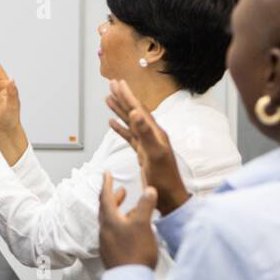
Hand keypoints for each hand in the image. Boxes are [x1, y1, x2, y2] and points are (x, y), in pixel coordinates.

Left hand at [98, 172, 158, 269]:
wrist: (130, 279)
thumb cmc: (136, 251)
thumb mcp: (143, 224)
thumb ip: (145, 205)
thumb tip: (148, 189)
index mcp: (109, 220)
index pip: (106, 197)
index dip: (107, 184)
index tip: (106, 173)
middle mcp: (104, 230)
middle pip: (107, 210)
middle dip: (114, 198)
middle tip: (121, 191)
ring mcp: (107, 242)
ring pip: (112, 222)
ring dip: (120, 212)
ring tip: (132, 209)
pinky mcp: (112, 253)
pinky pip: (115, 233)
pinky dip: (123, 225)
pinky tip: (133, 230)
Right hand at [105, 79, 189, 215]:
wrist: (169, 196)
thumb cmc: (164, 178)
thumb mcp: (155, 154)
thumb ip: (146, 133)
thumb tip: (136, 113)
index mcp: (156, 132)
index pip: (139, 109)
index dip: (127, 96)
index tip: (117, 83)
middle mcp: (152, 135)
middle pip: (134, 111)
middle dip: (123, 97)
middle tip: (112, 84)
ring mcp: (147, 143)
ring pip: (130, 122)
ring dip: (120, 110)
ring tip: (109, 99)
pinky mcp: (142, 152)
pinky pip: (129, 136)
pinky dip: (120, 128)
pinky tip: (113, 123)